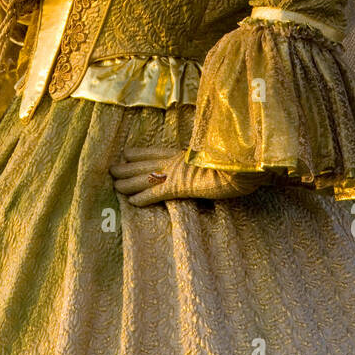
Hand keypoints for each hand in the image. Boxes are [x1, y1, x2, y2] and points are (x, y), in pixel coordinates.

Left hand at [110, 147, 260, 206]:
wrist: (242, 165)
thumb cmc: (235, 159)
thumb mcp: (218, 153)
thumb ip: (208, 154)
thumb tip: (210, 153)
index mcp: (185, 152)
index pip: (156, 151)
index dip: (139, 152)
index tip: (126, 151)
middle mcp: (177, 160)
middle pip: (144, 163)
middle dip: (126, 167)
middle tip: (111, 169)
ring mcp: (177, 172)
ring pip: (145, 177)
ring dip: (128, 182)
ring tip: (114, 185)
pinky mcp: (179, 186)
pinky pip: (155, 193)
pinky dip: (142, 198)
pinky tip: (132, 202)